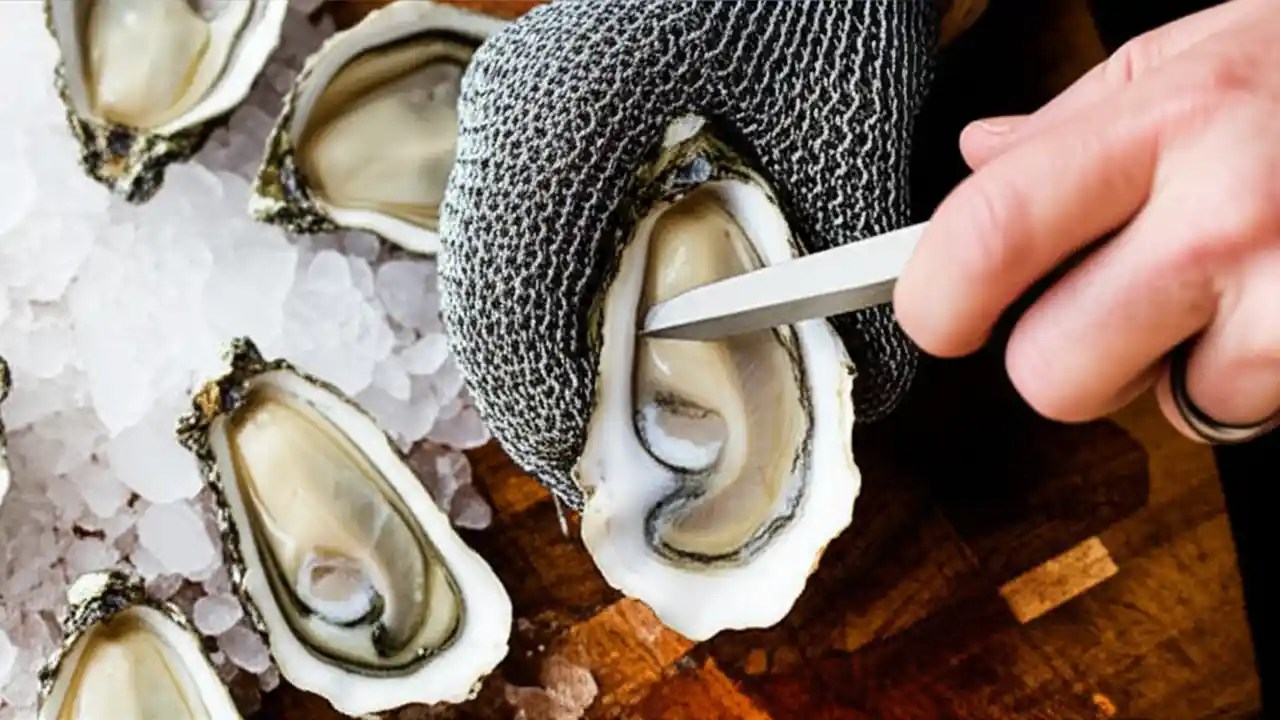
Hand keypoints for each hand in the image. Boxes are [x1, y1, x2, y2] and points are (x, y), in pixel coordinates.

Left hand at [894, 0, 1279, 441]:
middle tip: (1116, 296)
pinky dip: (1236, 379)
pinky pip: (1224, 414)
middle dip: (1063, 356)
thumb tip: (979, 159)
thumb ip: (1074, 121)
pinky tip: (1274, 306)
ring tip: (1230, 281)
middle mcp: (1226, 214)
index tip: (931, 314)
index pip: (992, 230)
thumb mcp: (1195, 56)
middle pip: (1049, 373)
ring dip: (1166, 365)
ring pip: (1146, 408)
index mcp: (1165, 120)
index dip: (935, 296)